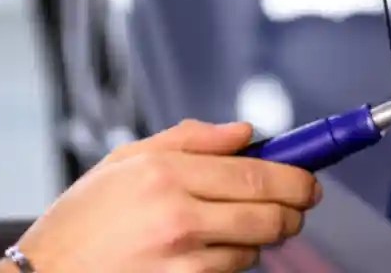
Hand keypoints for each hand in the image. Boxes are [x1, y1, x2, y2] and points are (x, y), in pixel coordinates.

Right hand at [16, 120, 322, 272]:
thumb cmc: (82, 221)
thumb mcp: (124, 161)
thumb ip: (190, 139)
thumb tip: (245, 131)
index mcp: (165, 173)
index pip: (256, 172)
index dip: (295, 176)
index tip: (309, 179)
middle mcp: (177, 216)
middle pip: (270, 214)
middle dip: (293, 211)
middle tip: (295, 208)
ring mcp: (181, 261)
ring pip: (255, 249)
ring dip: (257, 239)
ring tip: (227, 229)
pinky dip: (231, 264)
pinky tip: (204, 254)